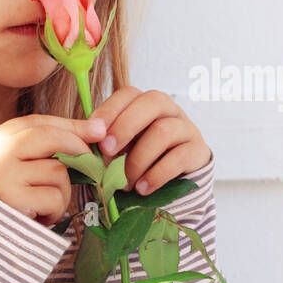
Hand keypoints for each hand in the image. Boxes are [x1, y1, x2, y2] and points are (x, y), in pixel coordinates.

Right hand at [0, 113, 108, 225]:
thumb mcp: (6, 170)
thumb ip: (36, 151)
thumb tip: (93, 132)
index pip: (36, 122)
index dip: (70, 125)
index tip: (96, 130)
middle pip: (51, 137)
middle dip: (78, 148)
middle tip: (91, 164)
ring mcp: (1, 176)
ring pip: (57, 171)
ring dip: (61, 192)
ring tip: (43, 207)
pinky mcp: (13, 201)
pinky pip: (54, 198)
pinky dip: (55, 212)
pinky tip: (40, 219)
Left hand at [89, 86, 211, 195]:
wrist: (176, 180)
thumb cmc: (141, 158)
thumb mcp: (122, 147)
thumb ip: (106, 141)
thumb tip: (85, 142)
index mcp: (146, 103)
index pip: (129, 93)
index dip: (110, 110)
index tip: (93, 132)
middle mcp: (169, 110)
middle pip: (152, 102)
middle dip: (125, 126)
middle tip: (107, 151)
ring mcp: (186, 128)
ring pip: (164, 131)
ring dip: (139, 159)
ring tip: (126, 183)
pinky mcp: (197, 151)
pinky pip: (179, 157)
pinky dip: (156, 175)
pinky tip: (143, 188)